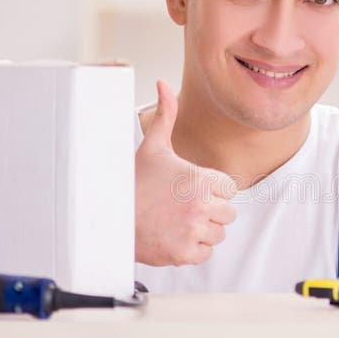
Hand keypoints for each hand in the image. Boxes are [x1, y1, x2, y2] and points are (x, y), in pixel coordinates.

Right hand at [135, 80, 236, 265]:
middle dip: (210, 211)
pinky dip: (192, 249)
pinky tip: (174, 236)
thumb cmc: (133, 182)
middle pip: (227, 214)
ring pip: (218, 234)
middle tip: (182, 208)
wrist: (109, 217)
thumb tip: (163, 84)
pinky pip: (205, 253)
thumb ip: (166, 115)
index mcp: (201, 179)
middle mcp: (201, 205)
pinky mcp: (185, 253)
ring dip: (202, 231)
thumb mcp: (153, 146)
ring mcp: (194, 231)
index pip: (229, 189)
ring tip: (177, 222)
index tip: (190, 191)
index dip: (212, 190)